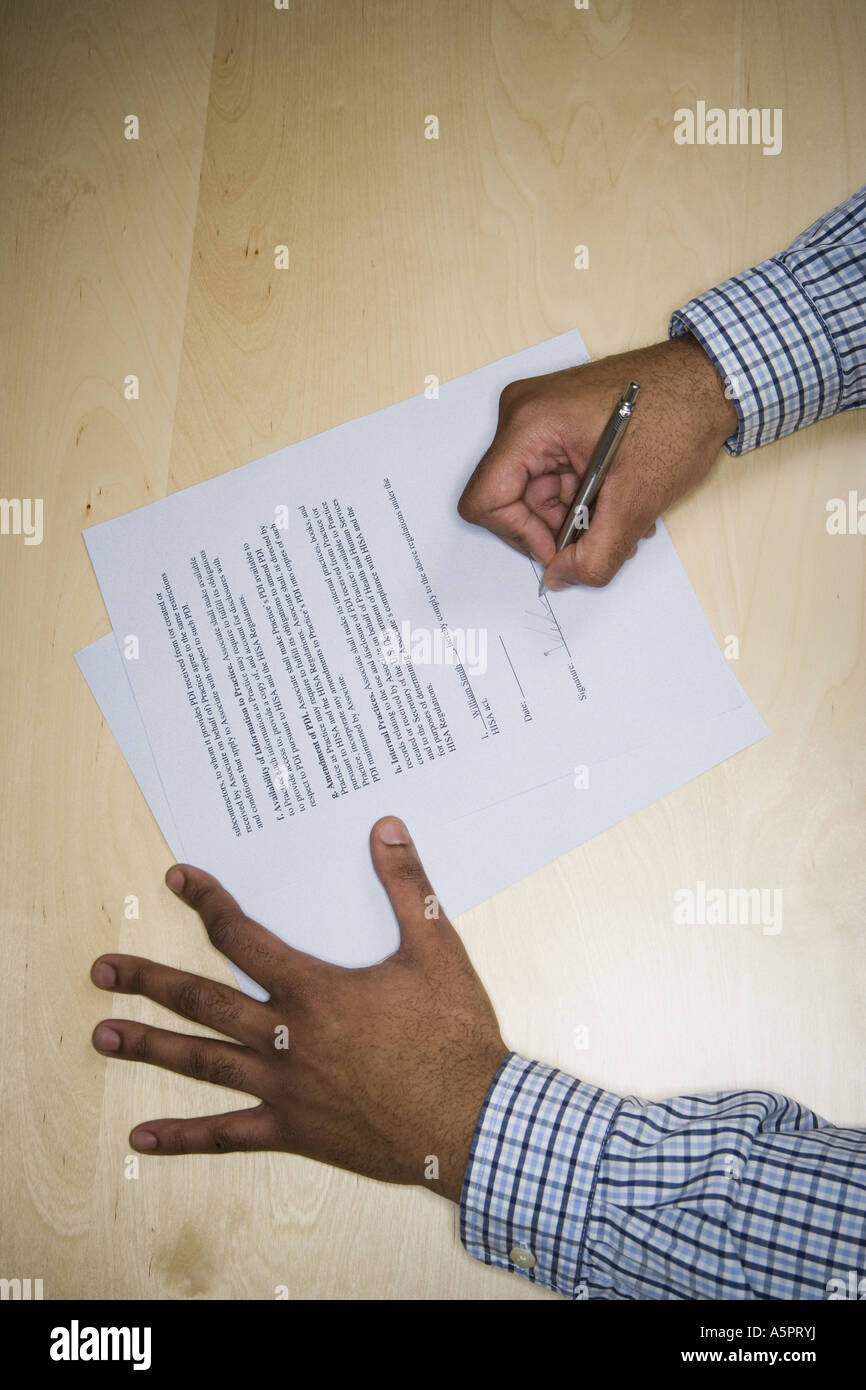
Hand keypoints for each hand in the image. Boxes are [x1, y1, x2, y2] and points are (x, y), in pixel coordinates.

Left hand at [90, 818, 507, 1202]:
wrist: (469, 1118)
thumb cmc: (454, 1035)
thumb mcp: (437, 948)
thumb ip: (406, 885)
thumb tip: (387, 828)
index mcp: (314, 990)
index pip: (243, 937)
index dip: (207, 904)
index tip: (177, 881)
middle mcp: (286, 1037)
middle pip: (201, 1002)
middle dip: (148, 981)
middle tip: (101, 969)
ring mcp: (284, 1087)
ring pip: (202, 1062)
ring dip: (149, 1046)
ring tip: (102, 1035)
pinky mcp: (294, 1129)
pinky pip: (228, 1134)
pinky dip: (183, 1138)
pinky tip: (143, 1138)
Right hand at [458, 334, 737, 589]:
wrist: (711, 377)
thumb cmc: (679, 413)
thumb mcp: (636, 499)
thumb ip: (595, 553)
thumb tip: (561, 578)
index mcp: (531, 423)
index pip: (486, 500)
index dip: (521, 536)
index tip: (561, 550)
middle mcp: (524, 415)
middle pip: (511, 499)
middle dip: (556, 528)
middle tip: (602, 536)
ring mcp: (540, 417)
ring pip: (536, 494)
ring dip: (576, 517)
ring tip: (621, 516)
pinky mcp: (557, 424)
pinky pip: (553, 477)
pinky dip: (583, 499)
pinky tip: (618, 499)